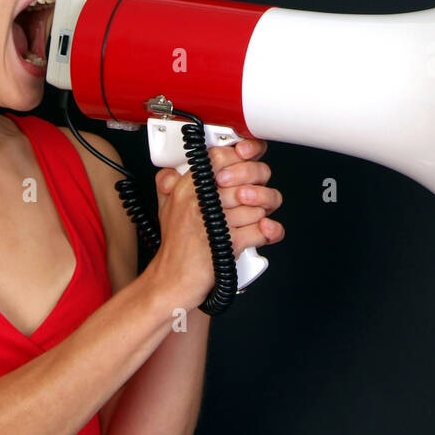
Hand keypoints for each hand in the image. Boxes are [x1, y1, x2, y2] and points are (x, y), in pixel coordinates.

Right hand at [150, 138, 283, 310]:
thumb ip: (173, 184)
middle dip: (260, 185)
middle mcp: (200, 200)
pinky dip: (268, 233)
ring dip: (262, 214)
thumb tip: (175, 168)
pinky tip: (261, 233)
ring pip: (258, 204)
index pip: (221, 155)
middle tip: (255, 196)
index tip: (251, 155)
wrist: (171, 281)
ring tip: (253, 219)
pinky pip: (262, 229)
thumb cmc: (176, 248)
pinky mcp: (228, 243)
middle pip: (247, 176)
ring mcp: (215, 221)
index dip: (244, 153)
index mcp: (187, 187)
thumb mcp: (167, 207)